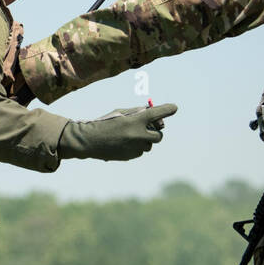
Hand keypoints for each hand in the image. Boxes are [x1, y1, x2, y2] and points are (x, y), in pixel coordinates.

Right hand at [59, 103, 177, 160]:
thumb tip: (152, 114)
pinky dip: (135, 147)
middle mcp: (138, 135)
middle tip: (151, 128)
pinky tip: (122, 143)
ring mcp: (135, 147)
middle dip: (156, 132)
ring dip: (144, 140)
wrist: (89, 141)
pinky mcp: (131, 156)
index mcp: (136, 121)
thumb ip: (137, 113)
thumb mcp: (120, 113)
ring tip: (128, 136)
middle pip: (158, 135)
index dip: (167, 109)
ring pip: (148, 145)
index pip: (157, 113)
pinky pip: (139, 151)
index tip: (174, 108)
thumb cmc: (104, 123)